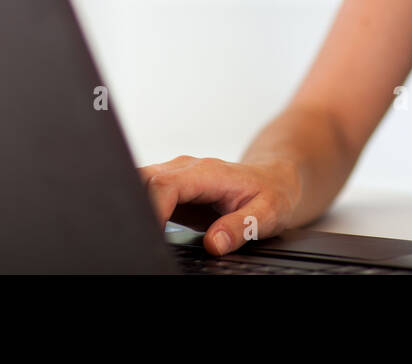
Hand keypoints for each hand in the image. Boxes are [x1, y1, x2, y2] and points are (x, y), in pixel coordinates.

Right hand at [138, 155, 301, 255]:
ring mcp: (177, 177)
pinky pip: (146, 194)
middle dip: (137, 208)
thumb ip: (241, 226)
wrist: (274, 179)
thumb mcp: (268, 212)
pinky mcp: (172, 189)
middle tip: (145, 241)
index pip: (165, 184)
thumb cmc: (272, 192)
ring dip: (138, 209)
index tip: (153, 237)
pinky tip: (150, 233)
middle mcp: (187, 169)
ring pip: (139, 184)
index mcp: (208, 173)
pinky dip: (142, 212)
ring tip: (146, 238)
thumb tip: (215, 243)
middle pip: (144, 180)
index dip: (153, 210)